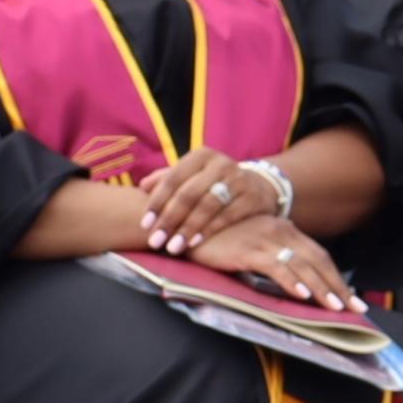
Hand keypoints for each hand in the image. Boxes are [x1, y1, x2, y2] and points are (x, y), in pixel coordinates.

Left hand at [138, 146, 272, 252]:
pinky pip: (227, 216)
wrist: (260, 185)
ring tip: (172, 247)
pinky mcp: (252, 197)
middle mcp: (220, 164)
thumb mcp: (193, 174)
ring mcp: (238, 180)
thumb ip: (167, 178)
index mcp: (201, 155)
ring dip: (187, 228)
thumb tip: (142, 186)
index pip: (173, 178)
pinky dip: (208, 230)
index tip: (145, 224)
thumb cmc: (215, 182)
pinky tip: (194, 243)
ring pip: (208, 206)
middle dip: (169, 219)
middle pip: (189, 193)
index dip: (157, 201)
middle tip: (155, 241)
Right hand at [181, 214, 357, 310]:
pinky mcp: (247, 248)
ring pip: (302, 265)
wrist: (182, 224)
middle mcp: (278, 230)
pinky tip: (304, 295)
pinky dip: (292, 281)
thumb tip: (289, 280)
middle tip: (356, 309)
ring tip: (337, 308)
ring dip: (322, 288)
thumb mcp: (247, 245)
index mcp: (281, 228)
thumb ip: (268, 256)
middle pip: (317, 260)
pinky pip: (277, 266)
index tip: (351, 298)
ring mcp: (264, 238)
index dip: (335, 277)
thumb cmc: (214, 237)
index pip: (317, 254)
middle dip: (338, 286)